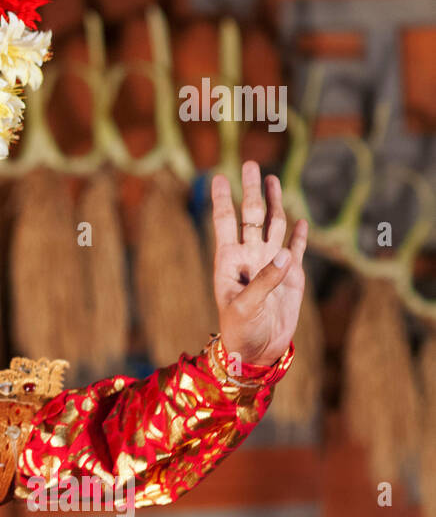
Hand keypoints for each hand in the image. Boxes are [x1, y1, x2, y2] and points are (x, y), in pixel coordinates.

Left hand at [210, 160, 307, 367]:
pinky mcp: (292, 278)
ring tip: (272, 180)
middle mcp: (249, 257)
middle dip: (251, 190)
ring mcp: (271, 265)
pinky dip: (300, 236)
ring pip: (273, 226)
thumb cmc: (241, 331)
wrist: (258, 352)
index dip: (221, 200)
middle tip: (251, 164)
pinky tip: (301, 221)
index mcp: (229, 262)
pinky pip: (297, 250)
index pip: (225, 223)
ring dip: (274, 203)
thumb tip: (285, 253)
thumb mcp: (246, 307)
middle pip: (251, 216)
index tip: (216, 177)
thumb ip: (264, 280)